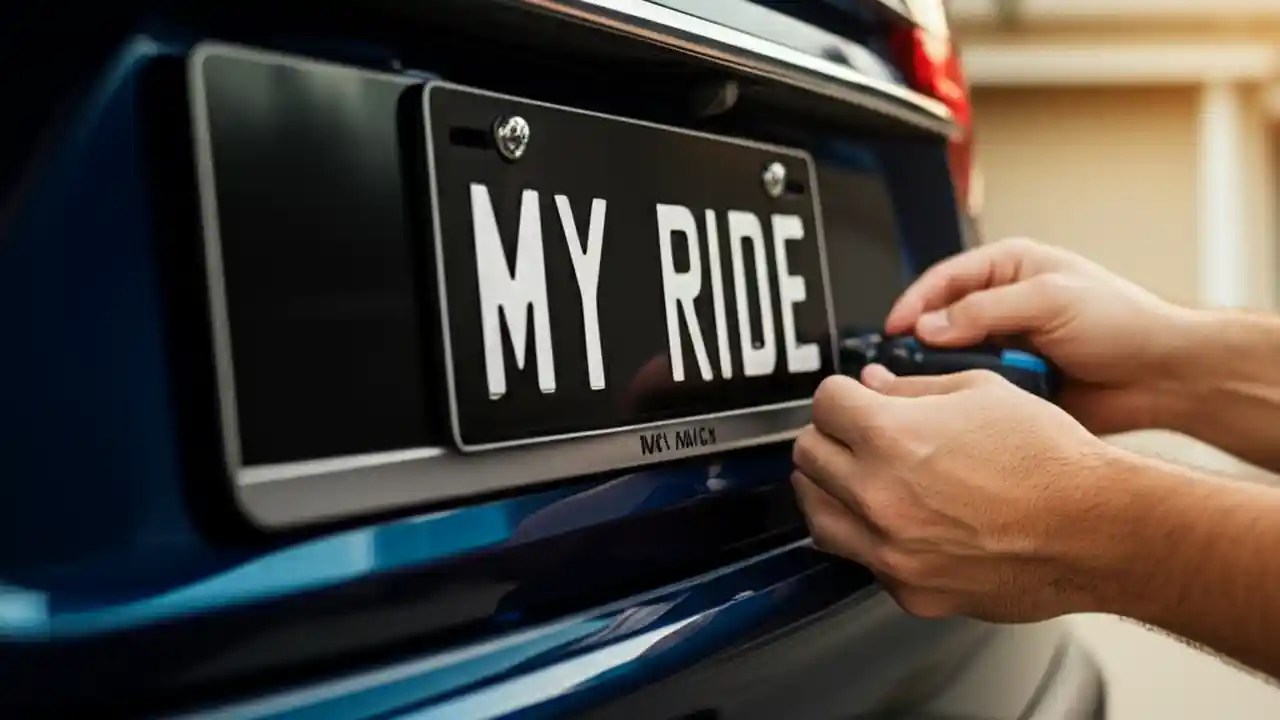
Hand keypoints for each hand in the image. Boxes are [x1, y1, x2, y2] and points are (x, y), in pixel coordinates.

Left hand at [792, 365, 1115, 621]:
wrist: (1097, 529)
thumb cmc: (1051, 461)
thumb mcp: (981, 393)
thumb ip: (913, 389)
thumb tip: (874, 385)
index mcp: (891, 437)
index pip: (823, 405)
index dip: (839, 396)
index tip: (851, 400)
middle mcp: (879, 495)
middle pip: (806, 456)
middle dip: (828, 438)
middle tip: (854, 435)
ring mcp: (889, 550)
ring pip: (815, 514)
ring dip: (830, 490)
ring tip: (861, 478)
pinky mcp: (907, 590)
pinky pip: (860, 558)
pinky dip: (868, 537)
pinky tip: (897, 521)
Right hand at [885, 237, 1192, 433]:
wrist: (1163, 378)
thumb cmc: (1123, 323)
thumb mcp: (1050, 301)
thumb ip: (986, 310)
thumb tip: (930, 326)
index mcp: (1009, 269)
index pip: (945, 279)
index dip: (914, 303)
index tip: (893, 330)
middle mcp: (1002, 305)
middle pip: (941, 320)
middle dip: (922, 342)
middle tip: (901, 365)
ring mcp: (1007, 346)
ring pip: (955, 358)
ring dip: (945, 373)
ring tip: (930, 388)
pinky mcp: (1014, 384)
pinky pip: (976, 390)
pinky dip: (967, 398)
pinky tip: (961, 407)